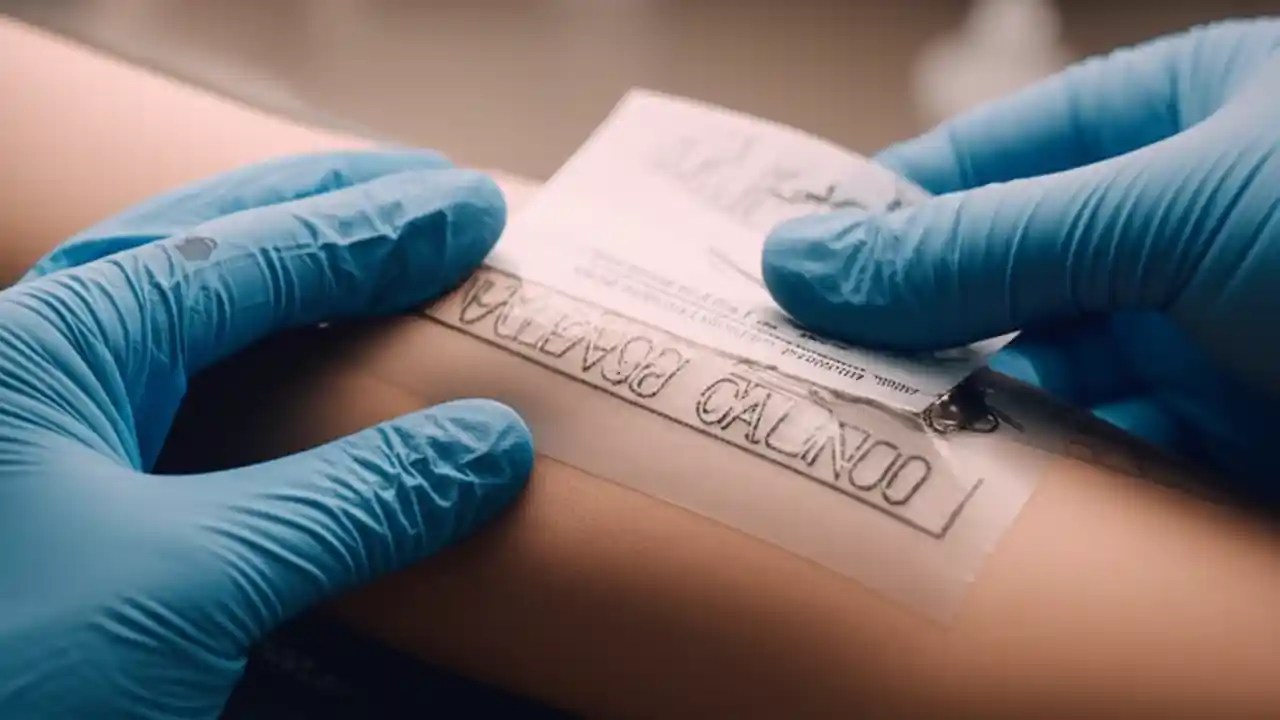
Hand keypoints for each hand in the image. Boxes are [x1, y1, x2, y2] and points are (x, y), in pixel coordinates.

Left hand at [0, 150, 533, 716]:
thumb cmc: (7, 675)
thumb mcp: (190, 579)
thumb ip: (348, 501)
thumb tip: (489, 444)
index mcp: (54, 346)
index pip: (247, 254)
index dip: (373, 230)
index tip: (468, 212)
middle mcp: (45, 368)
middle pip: (211, 249)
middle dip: (329, 214)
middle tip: (431, 193)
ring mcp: (52, 436)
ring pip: (191, 319)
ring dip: (293, 279)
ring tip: (375, 250)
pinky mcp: (74, 510)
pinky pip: (187, 404)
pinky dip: (264, 370)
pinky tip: (299, 372)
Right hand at [762, 19, 1279, 486]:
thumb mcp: (1167, 209)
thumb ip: (982, 246)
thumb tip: (803, 260)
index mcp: (1177, 119)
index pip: (992, 160)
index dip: (888, 214)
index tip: (791, 275)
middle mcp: (1185, 225)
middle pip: (1010, 282)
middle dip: (920, 335)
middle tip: (815, 382)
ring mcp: (1218, 335)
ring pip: (1057, 383)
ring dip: (980, 422)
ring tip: (887, 452)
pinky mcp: (1242, 437)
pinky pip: (1122, 460)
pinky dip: (1059, 487)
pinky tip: (992, 505)